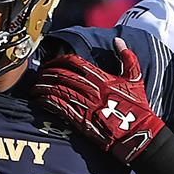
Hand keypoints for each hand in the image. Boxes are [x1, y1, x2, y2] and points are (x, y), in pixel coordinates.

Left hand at [33, 39, 166, 164]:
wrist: (137, 133)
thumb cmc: (138, 107)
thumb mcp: (136, 79)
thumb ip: (127, 57)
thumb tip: (118, 40)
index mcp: (102, 78)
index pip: (75, 62)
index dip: (59, 60)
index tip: (52, 62)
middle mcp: (92, 90)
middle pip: (61, 75)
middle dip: (47, 73)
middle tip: (40, 74)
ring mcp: (85, 105)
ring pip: (57, 91)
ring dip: (43, 87)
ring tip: (35, 87)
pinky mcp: (81, 121)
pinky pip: (59, 108)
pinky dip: (47, 102)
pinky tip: (40, 100)